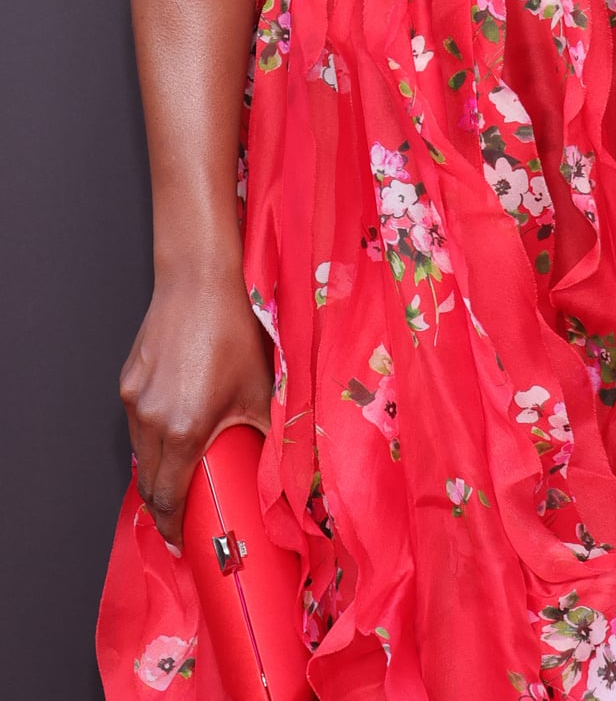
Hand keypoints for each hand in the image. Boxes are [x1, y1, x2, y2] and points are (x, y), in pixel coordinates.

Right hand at [118, 267, 272, 546]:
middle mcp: (151, 419)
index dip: (173, 525)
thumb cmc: (235, 329)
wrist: (200, 280)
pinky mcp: (127, 381)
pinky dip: (152, 435)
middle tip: (185, 513)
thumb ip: (267, 434)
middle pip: (149, 482)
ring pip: (140, 453)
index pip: (168, 497)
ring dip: (158, 469)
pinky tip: (176, 425)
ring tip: (184, 470)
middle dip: (166, 503)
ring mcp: (134, 400)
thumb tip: (282, 468)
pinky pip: (136, 423)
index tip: (181, 541)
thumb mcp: (261, 387)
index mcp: (185, 428)